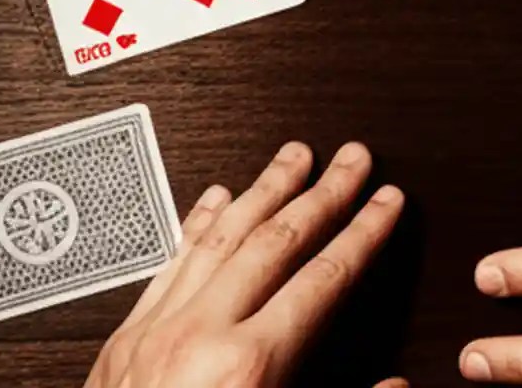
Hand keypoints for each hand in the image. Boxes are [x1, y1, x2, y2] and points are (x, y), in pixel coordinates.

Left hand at [84, 141, 405, 387]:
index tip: (386, 202)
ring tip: (293, 156)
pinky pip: (170, 261)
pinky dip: (197, 223)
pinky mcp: (126, 338)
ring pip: (222, 235)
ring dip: (263, 188)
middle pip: (278, 240)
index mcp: (250, 365)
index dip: (364, 233)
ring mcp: (158, 329)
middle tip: (353, 158)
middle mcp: (202, 334)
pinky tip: (215, 196)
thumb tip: (396, 387)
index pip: (325, 276)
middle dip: (324, 192)